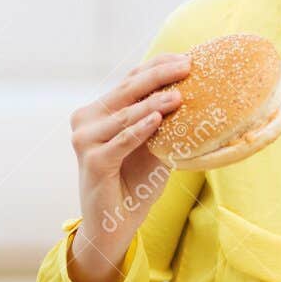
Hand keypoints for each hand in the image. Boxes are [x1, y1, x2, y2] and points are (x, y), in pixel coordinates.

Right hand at [67, 52, 191, 281]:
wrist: (115, 224)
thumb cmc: (135, 184)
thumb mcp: (153, 145)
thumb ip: (162, 120)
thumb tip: (195, 94)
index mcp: (98, 111)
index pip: (129, 80)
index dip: (156, 67)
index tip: (185, 57)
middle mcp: (86, 120)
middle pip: (126, 90)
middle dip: (158, 76)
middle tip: (186, 66)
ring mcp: (85, 140)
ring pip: (125, 115)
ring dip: (153, 103)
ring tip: (178, 95)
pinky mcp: (91, 161)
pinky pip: (120, 141)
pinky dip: (139, 130)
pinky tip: (157, 119)